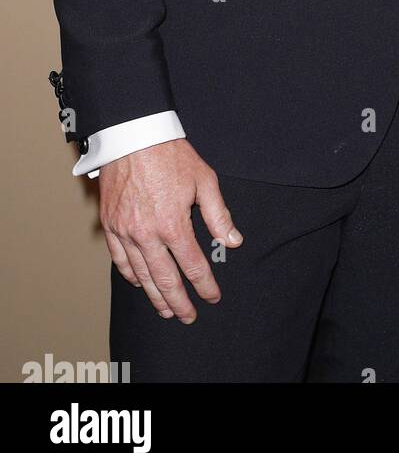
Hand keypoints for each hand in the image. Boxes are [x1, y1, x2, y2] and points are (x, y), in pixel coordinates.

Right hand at [98, 138, 242, 322]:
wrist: (133, 135)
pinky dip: (130, 275)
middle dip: (178, 302)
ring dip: (154, 296)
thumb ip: (219, 214)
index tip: (212, 296)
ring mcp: (125, 231)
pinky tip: (139, 283)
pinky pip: (119, 259)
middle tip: (188, 316)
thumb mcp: (204, 180)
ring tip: (165, 310)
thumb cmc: (171, 155)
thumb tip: (233, 241)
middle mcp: (147, 234)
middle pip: (165, 279)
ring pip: (140, 275)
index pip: (193, 265)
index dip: (204, 285)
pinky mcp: (111, 225)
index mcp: (173, 224)